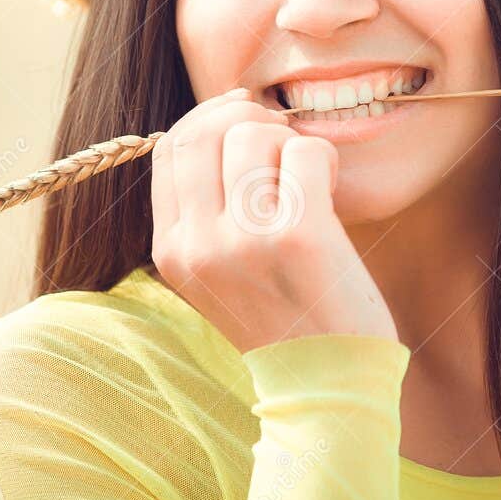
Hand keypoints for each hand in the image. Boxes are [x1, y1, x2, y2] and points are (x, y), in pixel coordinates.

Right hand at [148, 87, 399, 353]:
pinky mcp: (299, 236)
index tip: (243, 112)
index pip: (171, 148)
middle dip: (248, 117)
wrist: (327, 387)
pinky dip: (324, 157)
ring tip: (308, 175)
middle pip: (206, 131)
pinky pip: (306, 152)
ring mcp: (246, 240)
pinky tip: (330, 187)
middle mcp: (199, 244)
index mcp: (172, 250)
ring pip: (255, 134)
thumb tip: (229, 114)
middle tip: (282, 141)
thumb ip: (210, 208)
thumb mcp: (221, 270)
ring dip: (290, 140)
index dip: (209, 116)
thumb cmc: (284, 318)